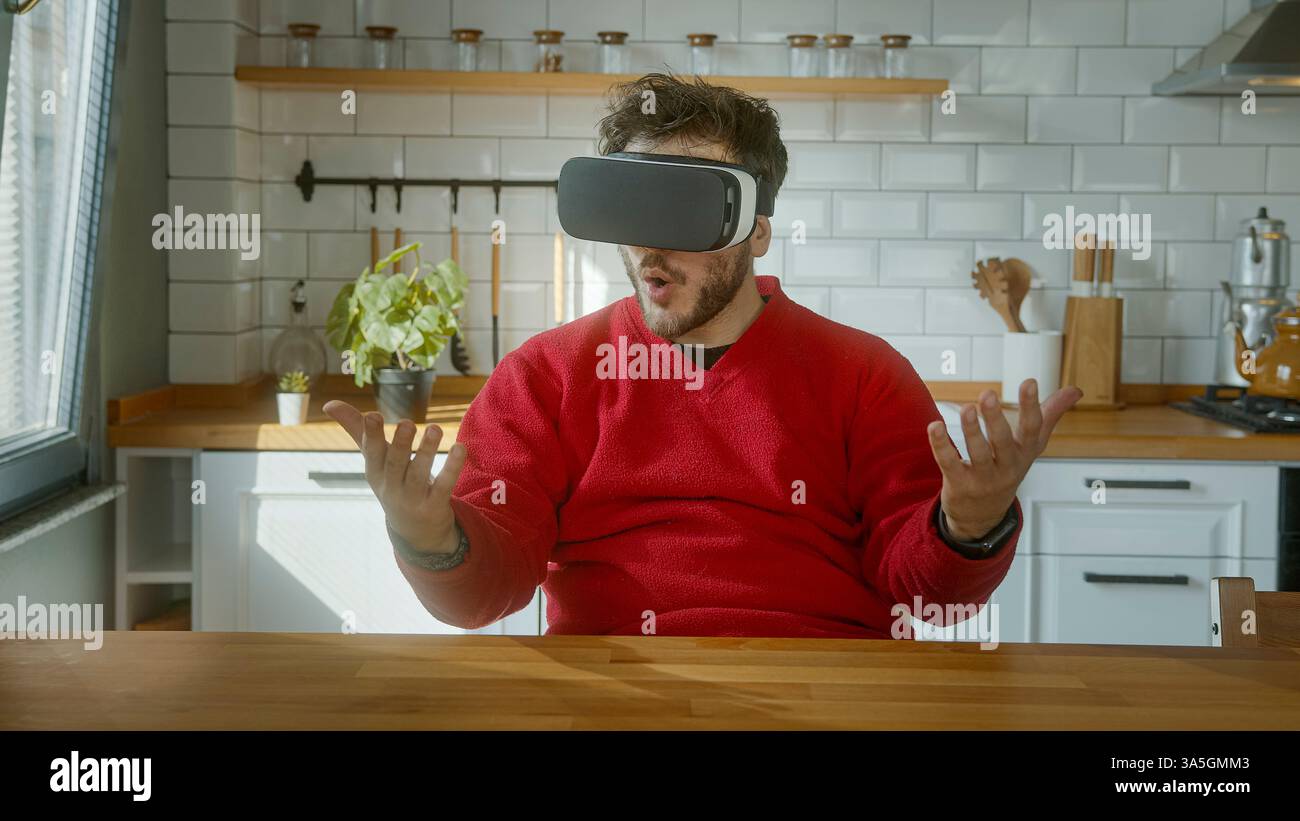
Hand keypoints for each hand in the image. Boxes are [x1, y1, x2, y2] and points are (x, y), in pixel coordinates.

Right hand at [323, 400, 468, 553]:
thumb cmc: (392, 483)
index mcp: (375, 472)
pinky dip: (452, 467)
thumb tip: (328, 403)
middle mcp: (392, 487)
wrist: (415, 532)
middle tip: (407, 423)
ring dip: (426, 451)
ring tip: (435, 428)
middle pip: (395, 465)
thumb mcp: (375, 460)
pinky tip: (459, 448)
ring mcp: (413, 499)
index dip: (372, 436)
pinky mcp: (435, 506)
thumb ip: (356, 430)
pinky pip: (444, 486)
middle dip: (400, 444)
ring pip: (420, 475)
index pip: (371, 453)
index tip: (373, 415)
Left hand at [926, 380, 1081, 540]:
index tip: (1029, 382)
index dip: (1031, 406)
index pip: (1032, 428)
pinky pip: (949, 463)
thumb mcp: (1032, 446)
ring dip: (971, 430)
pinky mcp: (959, 484)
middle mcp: (1006, 466)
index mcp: (1025, 452)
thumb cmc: (1008, 469)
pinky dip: (941, 445)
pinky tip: (934, 427)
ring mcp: (983, 478)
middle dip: (996, 419)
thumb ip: (1050, 415)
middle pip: (1003, 442)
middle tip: (987, 394)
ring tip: (966, 408)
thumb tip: (1076, 390)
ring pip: (978, 453)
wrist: (983, 515)